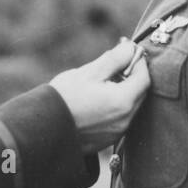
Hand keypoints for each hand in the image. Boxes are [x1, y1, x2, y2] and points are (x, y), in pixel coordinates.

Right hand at [48, 39, 150, 154]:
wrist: (43, 128)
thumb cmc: (64, 98)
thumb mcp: (89, 73)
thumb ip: (114, 59)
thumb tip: (130, 48)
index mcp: (123, 101)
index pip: (144, 78)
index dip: (139, 62)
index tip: (128, 51)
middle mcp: (125, 120)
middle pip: (139, 93)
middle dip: (131, 76)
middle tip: (115, 64)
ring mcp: (117, 132)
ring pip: (129, 106)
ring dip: (123, 91)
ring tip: (101, 82)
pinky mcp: (107, 139)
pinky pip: (119, 118)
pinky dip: (114, 106)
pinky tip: (96, 99)